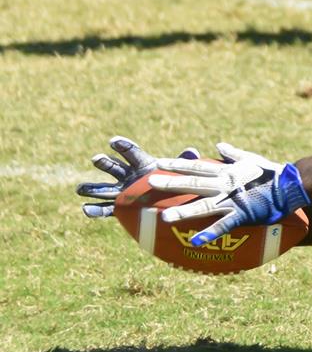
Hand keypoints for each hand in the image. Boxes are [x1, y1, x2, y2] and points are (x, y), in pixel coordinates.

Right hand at [76, 136, 198, 217]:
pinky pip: (106, 209)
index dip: (123, 147)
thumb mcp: (180, 172)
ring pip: (104, 188)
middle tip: (96, 158)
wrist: (171, 202)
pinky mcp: (120, 207)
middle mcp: (129, 176)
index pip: (132, 153)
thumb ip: (183, 163)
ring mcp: (122, 191)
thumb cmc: (175, 182)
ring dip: (91, 188)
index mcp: (143, 164)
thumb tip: (192, 151)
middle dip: (105, 163)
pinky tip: (85, 209)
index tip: (113, 141)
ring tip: (79, 189)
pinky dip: (95, 210)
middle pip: (114, 167)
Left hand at [147, 142, 310, 247]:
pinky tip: (195, 241)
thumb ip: (232, 154)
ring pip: (203, 206)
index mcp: (226, 172)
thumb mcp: (250, 159)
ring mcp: (232, 200)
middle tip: (151, 182)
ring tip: (164, 218)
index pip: (196, 167)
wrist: (291, 185)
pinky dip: (209, 233)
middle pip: (193, 183)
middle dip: (171, 183)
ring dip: (184, 212)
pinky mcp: (242, 215)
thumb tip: (219, 145)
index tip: (158, 162)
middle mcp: (224, 185)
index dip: (177, 164)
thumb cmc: (271, 172)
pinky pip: (223, 226)